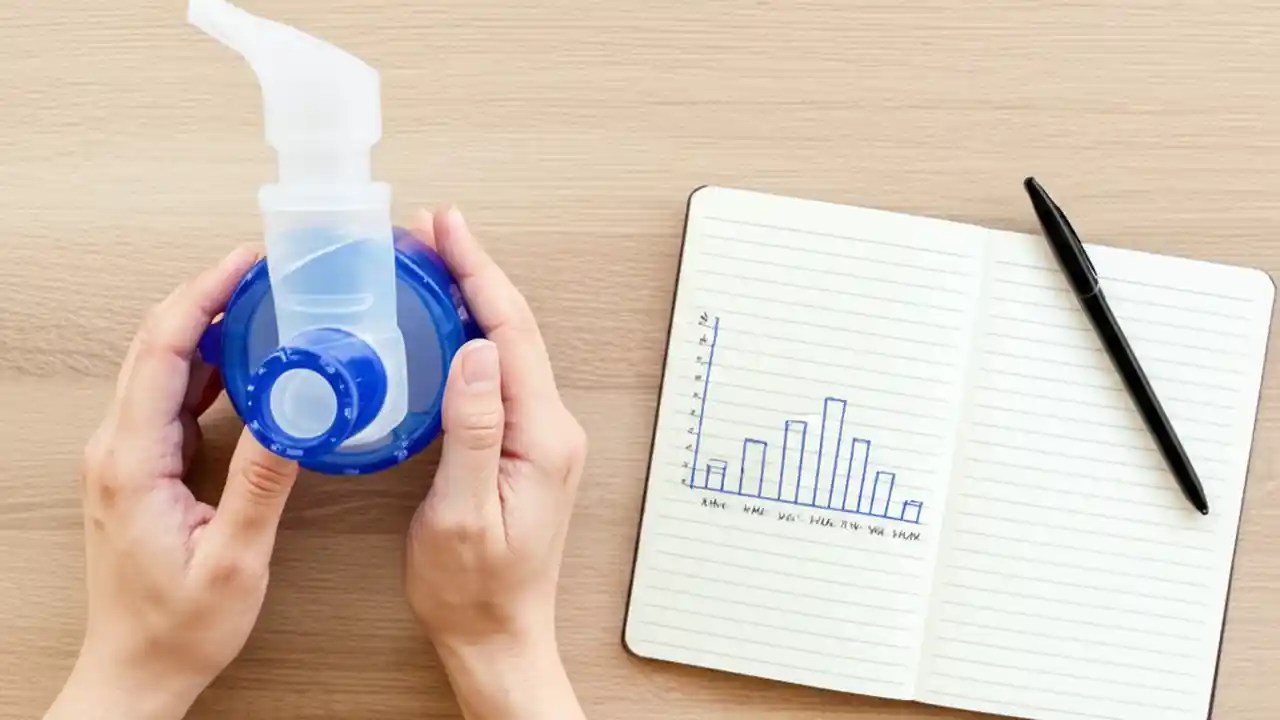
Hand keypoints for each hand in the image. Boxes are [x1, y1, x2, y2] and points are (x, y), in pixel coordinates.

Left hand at [45, 246, 300, 719]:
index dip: (202, 298)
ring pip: (162, 367)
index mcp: (132, 462)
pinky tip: (247, 361)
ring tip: (264, 302)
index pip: (160, 352)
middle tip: (265, 271)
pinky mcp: (141, 467)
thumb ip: (262, 482)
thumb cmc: (178, 626)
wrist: (136, 670)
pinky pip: (171, 398)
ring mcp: (126, 456)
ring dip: (209, 328)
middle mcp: (118, 449)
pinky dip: (208, 367)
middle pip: (156, 345)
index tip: (246, 265)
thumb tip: (297, 410)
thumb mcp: (234, 559)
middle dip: (208, 296)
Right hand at [404, 208, 587, 719]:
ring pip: (510, 346)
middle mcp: (553, 428)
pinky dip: (474, 334)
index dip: (477, 273)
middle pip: (514, 328)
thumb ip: (474, 431)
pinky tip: (446, 323)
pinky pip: (503, 373)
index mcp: (542, 436)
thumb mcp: (463, 513)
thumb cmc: (474, 588)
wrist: (499, 635)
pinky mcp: (527, 447)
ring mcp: (544, 436)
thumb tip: (475, 351)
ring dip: (474, 298)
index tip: (444, 228)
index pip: (510, 332)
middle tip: (429, 230)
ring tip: (433, 260)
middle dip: (474, 271)